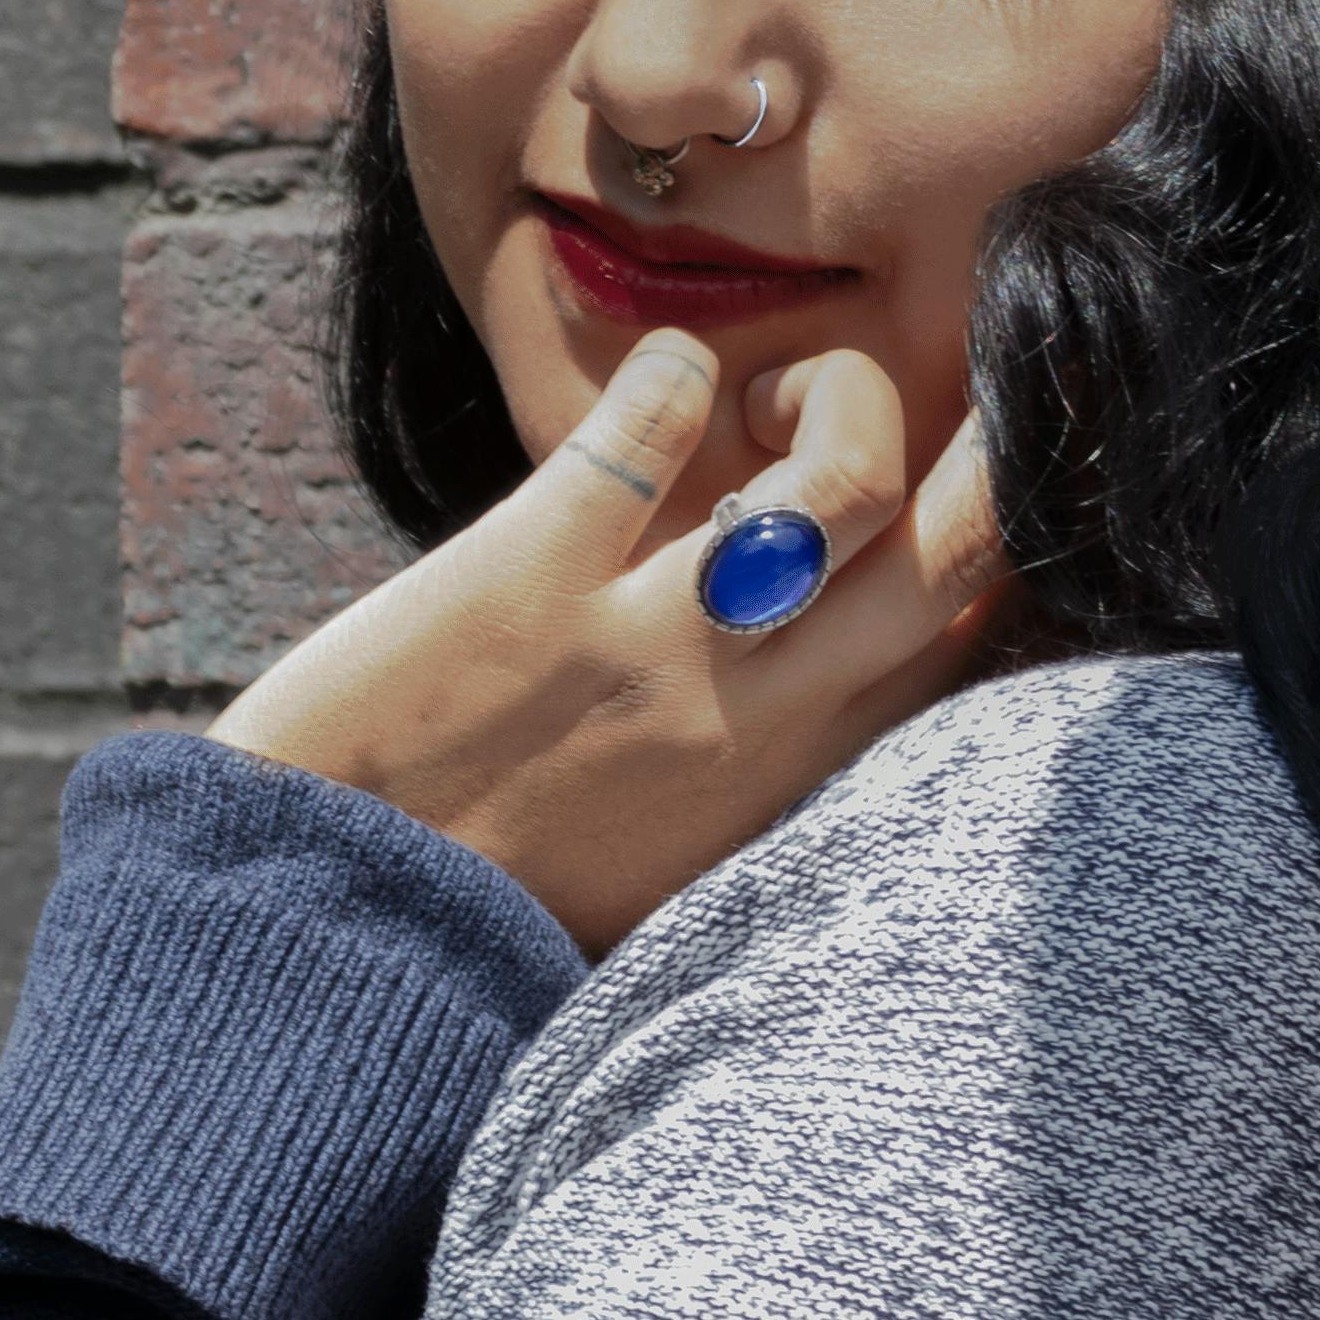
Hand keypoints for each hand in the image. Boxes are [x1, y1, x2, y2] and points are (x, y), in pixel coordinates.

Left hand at [213, 336, 1008, 955]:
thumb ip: (763, 767)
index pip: (970, 643)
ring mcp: (647, 648)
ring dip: (834, 398)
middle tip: (883, 418)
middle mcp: (753, 719)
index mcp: (792, 787)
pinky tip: (657, 383)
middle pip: (962, 549)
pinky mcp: (526, 581)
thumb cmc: (492, 907)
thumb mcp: (675, 867)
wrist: (320, 949)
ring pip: (846, 480)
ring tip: (756, 409)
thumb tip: (824, 663)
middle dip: (984, 444)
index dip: (999, 543)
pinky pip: (652, 423)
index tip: (959, 489)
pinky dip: (675, 371)